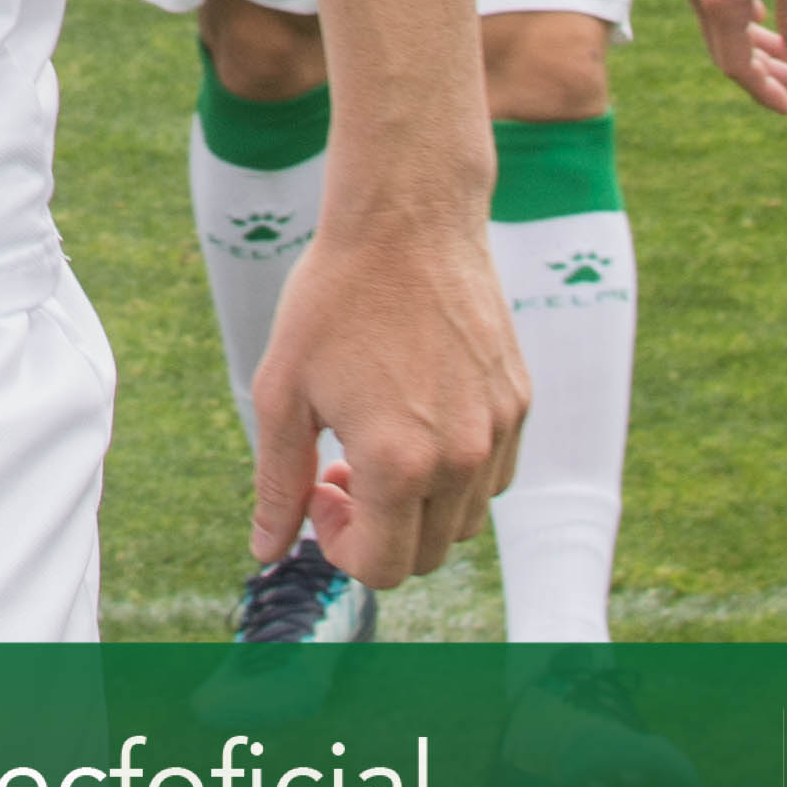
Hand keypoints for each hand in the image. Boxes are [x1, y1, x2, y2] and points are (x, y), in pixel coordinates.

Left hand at [255, 190, 524, 586]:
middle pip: (427, 555)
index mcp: (399, 462)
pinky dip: (456, 474)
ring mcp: (499, 429)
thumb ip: (276, 482)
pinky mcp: (519, 401)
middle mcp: (461, 456)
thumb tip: (267, 550)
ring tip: (377, 443)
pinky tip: (417, 418)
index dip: (340, 547)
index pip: (383, 567)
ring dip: (418, 507)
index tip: (318, 492)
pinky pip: (493, 475)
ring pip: (465, 520)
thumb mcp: (284, 391)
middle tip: (338, 470)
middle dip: (376, 531)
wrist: (407, 218)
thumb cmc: (334, 298)